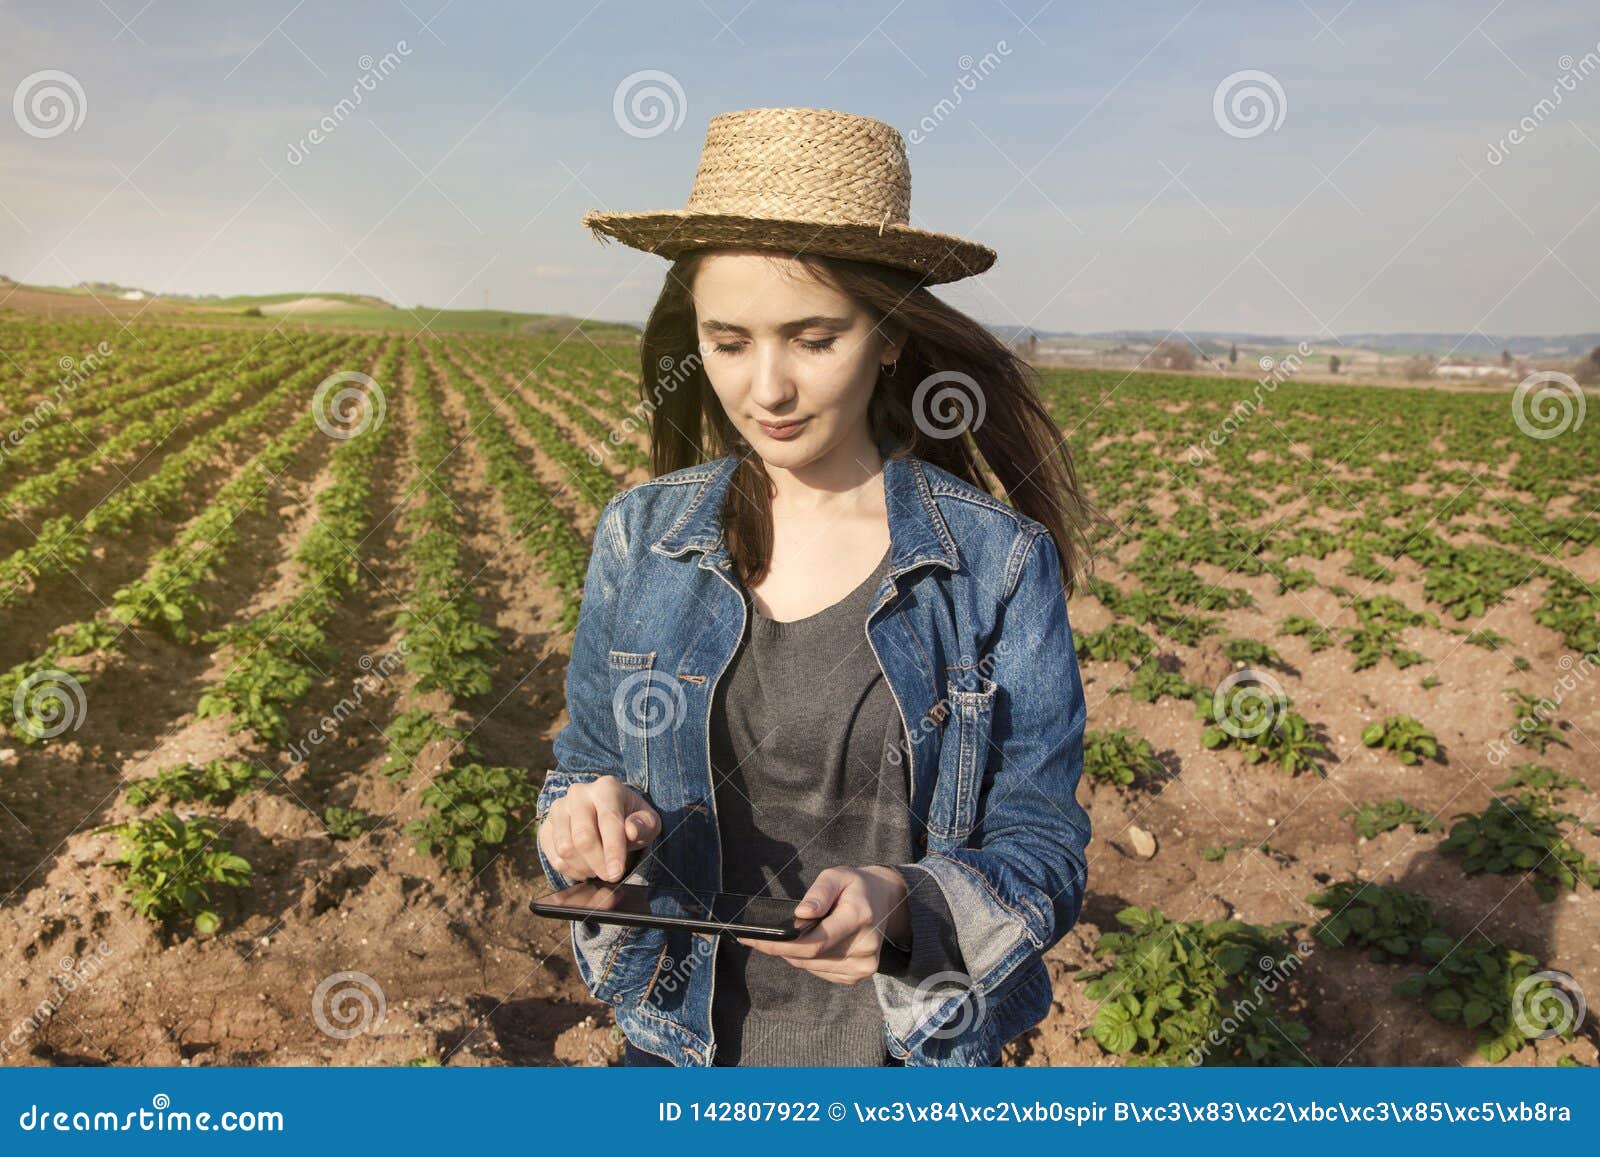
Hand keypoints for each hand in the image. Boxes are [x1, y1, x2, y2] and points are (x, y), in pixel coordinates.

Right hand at [537, 775, 660, 882]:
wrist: (607, 813)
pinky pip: (553, 856)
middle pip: (583, 837)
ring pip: (565, 848)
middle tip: (610, 876)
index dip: (612, 850)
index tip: (616, 874)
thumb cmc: (631, 818)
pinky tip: (584, 868)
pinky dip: (570, 870)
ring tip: (598, 869)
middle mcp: (578, 793)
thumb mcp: (648, 821)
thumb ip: (643, 825)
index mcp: (606, 788)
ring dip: (584, 868)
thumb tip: (631, 830)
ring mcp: (558, 808)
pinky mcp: (545, 825)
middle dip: (598, 863)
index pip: (608, 821)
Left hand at [736, 866, 909, 984]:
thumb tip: (800, 914)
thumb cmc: (857, 887)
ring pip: (812, 967)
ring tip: (788, 936)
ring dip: (794, 954)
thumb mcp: (837, 876)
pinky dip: (808, 960)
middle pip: (810, 958)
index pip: (814, 942)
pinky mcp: (858, 975)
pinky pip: (821, 972)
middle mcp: (864, 947)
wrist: (887, 902)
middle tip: (758, 938)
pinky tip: (807, 944)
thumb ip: (819, 893)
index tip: (754, 940)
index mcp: (859, 917)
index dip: (781, 945)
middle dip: (781, 948)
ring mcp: (863, 965)